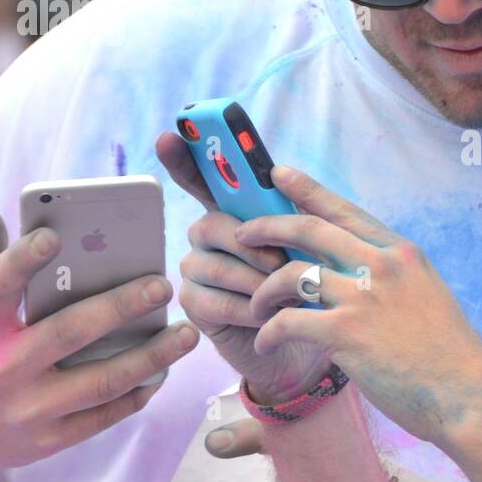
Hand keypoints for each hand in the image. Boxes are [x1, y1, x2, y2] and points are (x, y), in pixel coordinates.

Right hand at [0, 197, 198, 472]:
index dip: (22, 261)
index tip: (52, 236)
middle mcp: (0, 369)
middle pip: (69, 333)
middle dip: (121, 307)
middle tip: (162, 285)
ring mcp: (26, 410)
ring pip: (101, 382)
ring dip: (151, 357)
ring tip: (186, 334)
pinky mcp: (45, 441)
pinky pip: (103, 417)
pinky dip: (137, 394)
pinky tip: (162, 372)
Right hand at [156, 132, 329, 404]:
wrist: (309, 345)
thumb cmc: (310, 289)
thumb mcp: (311, 244)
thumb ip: (293, 209)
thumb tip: (279, 171)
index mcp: (238, 213)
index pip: (203, 179)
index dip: (183, 158)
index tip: (170, 135)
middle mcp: (211, 236)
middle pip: (209, 224)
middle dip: (246, 243)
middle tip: (279, 260)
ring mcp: (199, 270)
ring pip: (210, 263)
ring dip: (251, 279)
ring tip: (283, 294)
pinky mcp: (196, 306)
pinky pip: (209, 299)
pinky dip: (244, 308)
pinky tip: (266, 317)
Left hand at [235, 167, 481, 444]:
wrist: (465, 392)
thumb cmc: (448, 353)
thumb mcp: (427, 294)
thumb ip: (394, 276)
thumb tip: (359, 270)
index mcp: (401, 253)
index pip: (346, 210)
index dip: (308, 190)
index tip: (279, 173)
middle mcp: (382, 265)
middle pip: (309, 229)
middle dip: (267, 227)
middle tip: (241, 232)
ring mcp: (363, 297)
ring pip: (290, 274)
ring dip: (263, 290)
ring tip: (255, 307)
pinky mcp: (346, 333)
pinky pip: (287, 321)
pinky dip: (269, 331)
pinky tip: (265, 342)